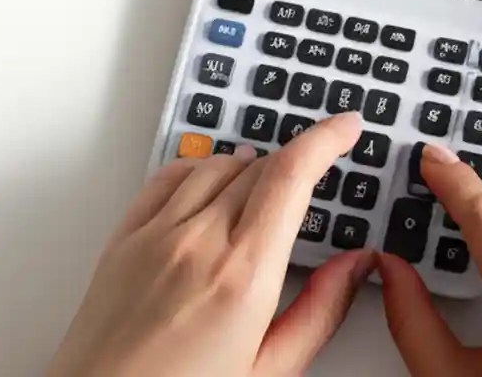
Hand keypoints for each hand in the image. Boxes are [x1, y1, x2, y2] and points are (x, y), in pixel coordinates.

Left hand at [47, 112, 372, 376]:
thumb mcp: (269, 371)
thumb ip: (320, 311)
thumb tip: (357, 267)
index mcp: (243, 275)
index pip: (291, 175)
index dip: (324, 139)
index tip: (346, 127)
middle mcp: (198, 242)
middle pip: (260, 167)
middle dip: (295, 164)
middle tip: (315, 178)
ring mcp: (156, 235)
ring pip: (216, 165)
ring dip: (250, 166)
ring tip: (266, 187)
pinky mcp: (124, 239)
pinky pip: (168, 177)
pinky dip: (199, 169)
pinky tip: (210, 184)